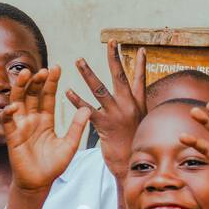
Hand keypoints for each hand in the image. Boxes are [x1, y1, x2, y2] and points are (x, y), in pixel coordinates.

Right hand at [2, 66, 89, 192]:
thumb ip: (76, 127)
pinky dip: (9, 112)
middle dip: (36, 81)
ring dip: (20, 88)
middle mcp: (32, 119)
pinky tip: (14, 106)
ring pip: (18, 101)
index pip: (48, 96)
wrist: (39, 183)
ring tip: (24, 74)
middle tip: (42, 70)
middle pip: (32, 94)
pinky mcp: (12, 136)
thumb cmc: (53, 166)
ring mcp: (21, 126)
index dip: (51, 82)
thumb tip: (87, 109)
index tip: (56, 67)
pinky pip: (8, 121)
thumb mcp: (70, 145)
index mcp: (46, 119)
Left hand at [67, 42, 146, 177]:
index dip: (141, 64)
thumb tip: (135, 99)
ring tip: (78, 60)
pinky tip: (67, 91)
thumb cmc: (134, 145)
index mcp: (138, 104)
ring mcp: (117, 115)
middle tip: (110, 42)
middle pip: (121, 77)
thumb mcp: (140, 123)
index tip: (142, 48)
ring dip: (88, 73)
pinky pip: (88, 110)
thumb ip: (135, 108)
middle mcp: (129, 106)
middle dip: (115, 58)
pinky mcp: (105, 126)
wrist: (133, 166)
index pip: (140, 79)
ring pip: (100, 89)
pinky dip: (76, 100)